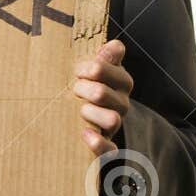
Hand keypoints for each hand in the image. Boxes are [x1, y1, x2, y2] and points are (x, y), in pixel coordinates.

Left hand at [72, 39, 131, 156]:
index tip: (77, 71)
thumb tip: (115, 45)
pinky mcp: (109, 147)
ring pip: (111, 120)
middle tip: (74, 89)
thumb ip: (106, 57)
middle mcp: (121, 103)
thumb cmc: (89, 88)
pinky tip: (86, 135)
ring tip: (80, 110)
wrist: (90, 122)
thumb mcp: (97, 70)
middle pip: (102, 94)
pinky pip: (110, 150)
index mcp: (120, 82)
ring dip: (91, 113)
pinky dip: (99, 143)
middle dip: (83, 89)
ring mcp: (115, 125)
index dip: (93, 68)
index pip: (112, 70)